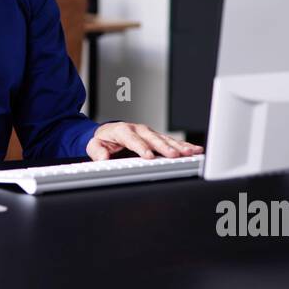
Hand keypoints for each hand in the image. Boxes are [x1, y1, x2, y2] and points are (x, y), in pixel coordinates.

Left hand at [86, 122, 203, 160]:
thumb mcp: (94, 145)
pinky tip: (193, 149)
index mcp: (123, 131)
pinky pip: (170, 141)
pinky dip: (182, 145)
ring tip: (191, 152)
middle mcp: (138, 130)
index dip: (141, 148)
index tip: (148, 156)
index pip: (134, 140)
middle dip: (165, 147)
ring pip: (165, 139)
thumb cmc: (102, 139)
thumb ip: (98, 152)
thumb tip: (103, 158)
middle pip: (153, 139)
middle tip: (175, 155)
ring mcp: (148, 132)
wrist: (106, 132)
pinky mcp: (155, 137)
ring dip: (179, 146)